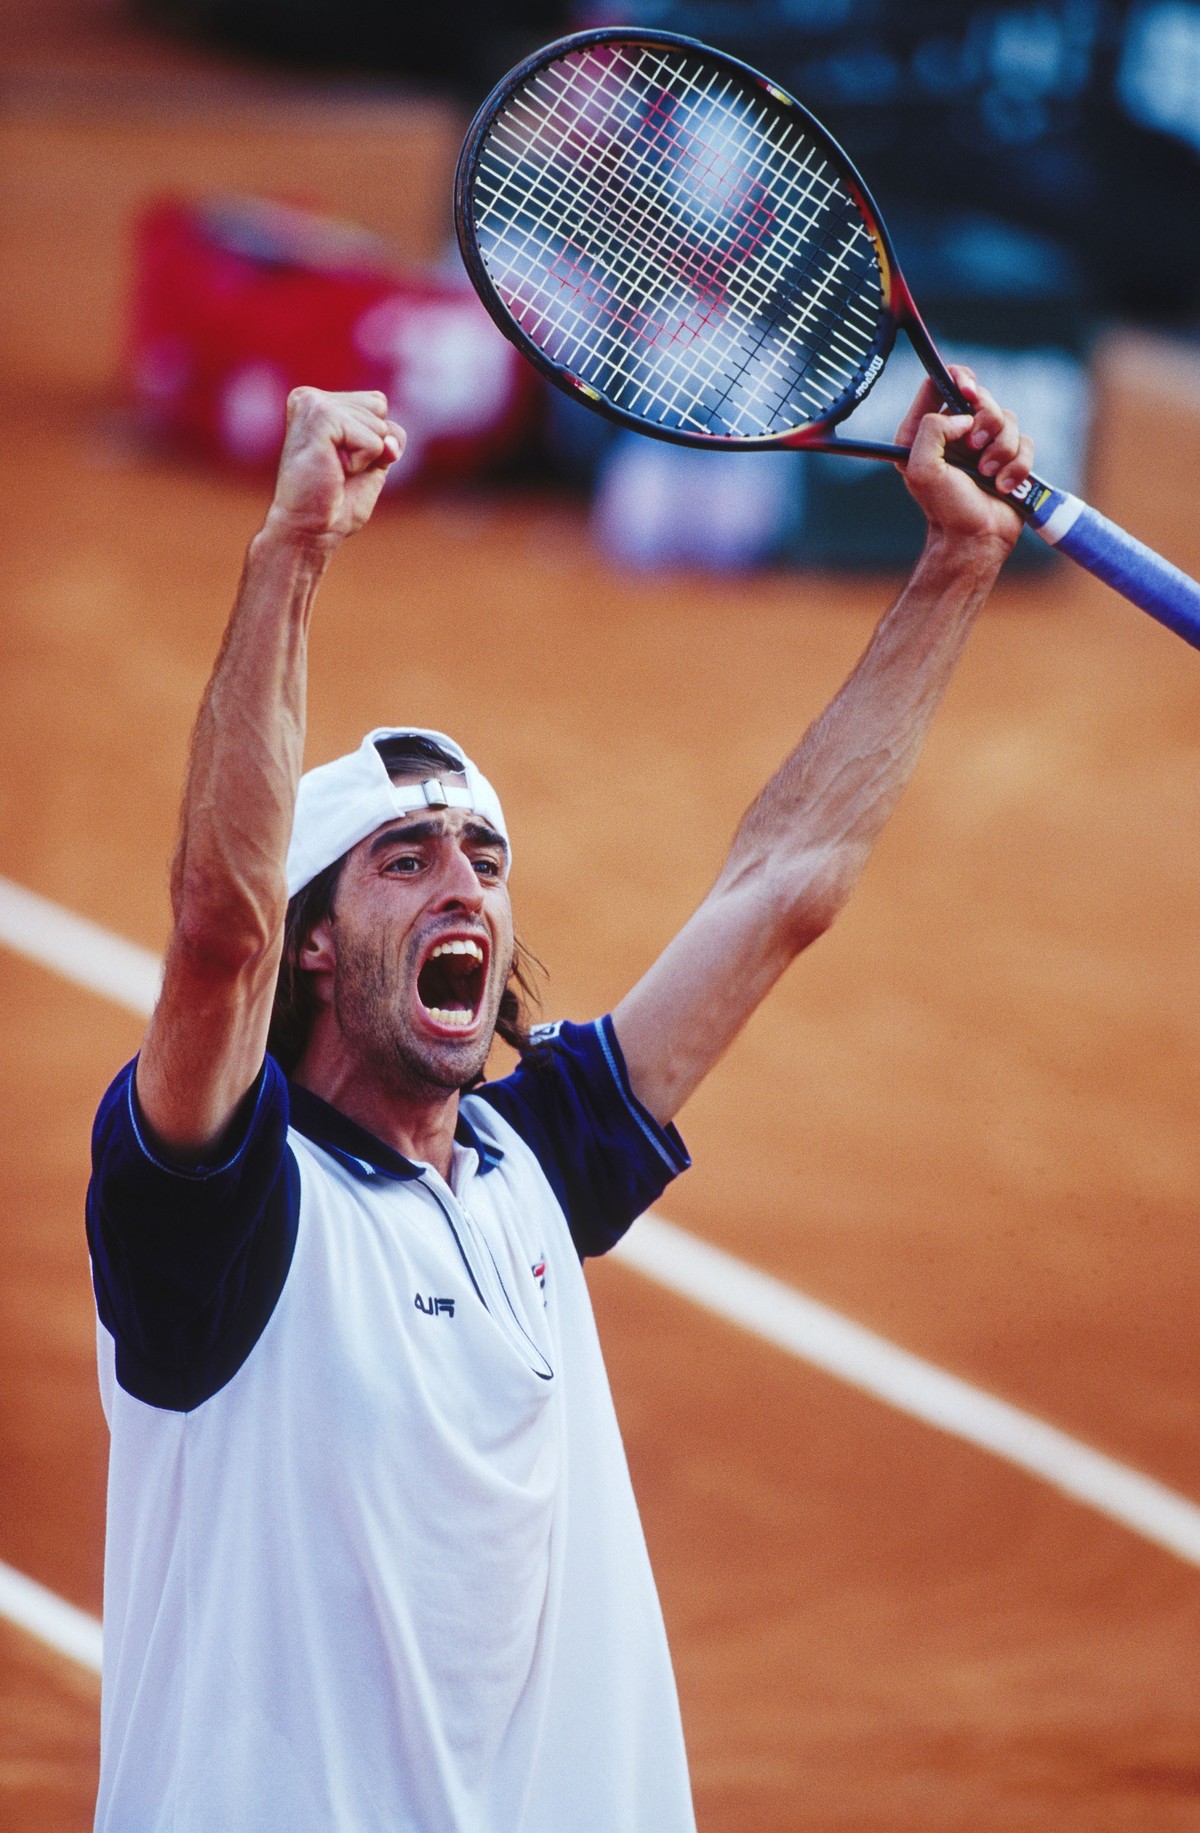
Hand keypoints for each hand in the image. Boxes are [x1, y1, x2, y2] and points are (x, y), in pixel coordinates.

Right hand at [265, 387, 405, 542]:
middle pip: (380, 408)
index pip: (377, 403)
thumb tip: (390, 441)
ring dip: (365, 458)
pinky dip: (362, 464)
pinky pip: (373, 441)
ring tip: (334, 470)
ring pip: (378, 424)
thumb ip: (389, 437)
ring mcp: (312, 403)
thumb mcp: (373, 462)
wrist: (308, 530)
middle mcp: (310, 396)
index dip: (374, 440)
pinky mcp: (320, 417)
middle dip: (372, 447)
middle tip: (337, 469)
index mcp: (318, 401)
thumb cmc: (336, 501)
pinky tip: (334, 471)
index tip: (341, 461)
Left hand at [895, 367, 1032, 554]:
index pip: (941, 382)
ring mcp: (985, 444)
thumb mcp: (921, 468)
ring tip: (988, 475)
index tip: (967, 393)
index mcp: (927, 430)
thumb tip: (963, 417)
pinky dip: (1016, 466)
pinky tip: (1003, 486)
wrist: (975, 539)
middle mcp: (957, 433)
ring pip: (1008, 419)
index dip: (959, 379)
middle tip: (976, 447)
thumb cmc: (945, 507)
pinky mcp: (1010, 458)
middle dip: (985, 420)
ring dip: (1001, 449)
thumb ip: (931, 429)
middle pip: (982, 397)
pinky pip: (1026, 443)